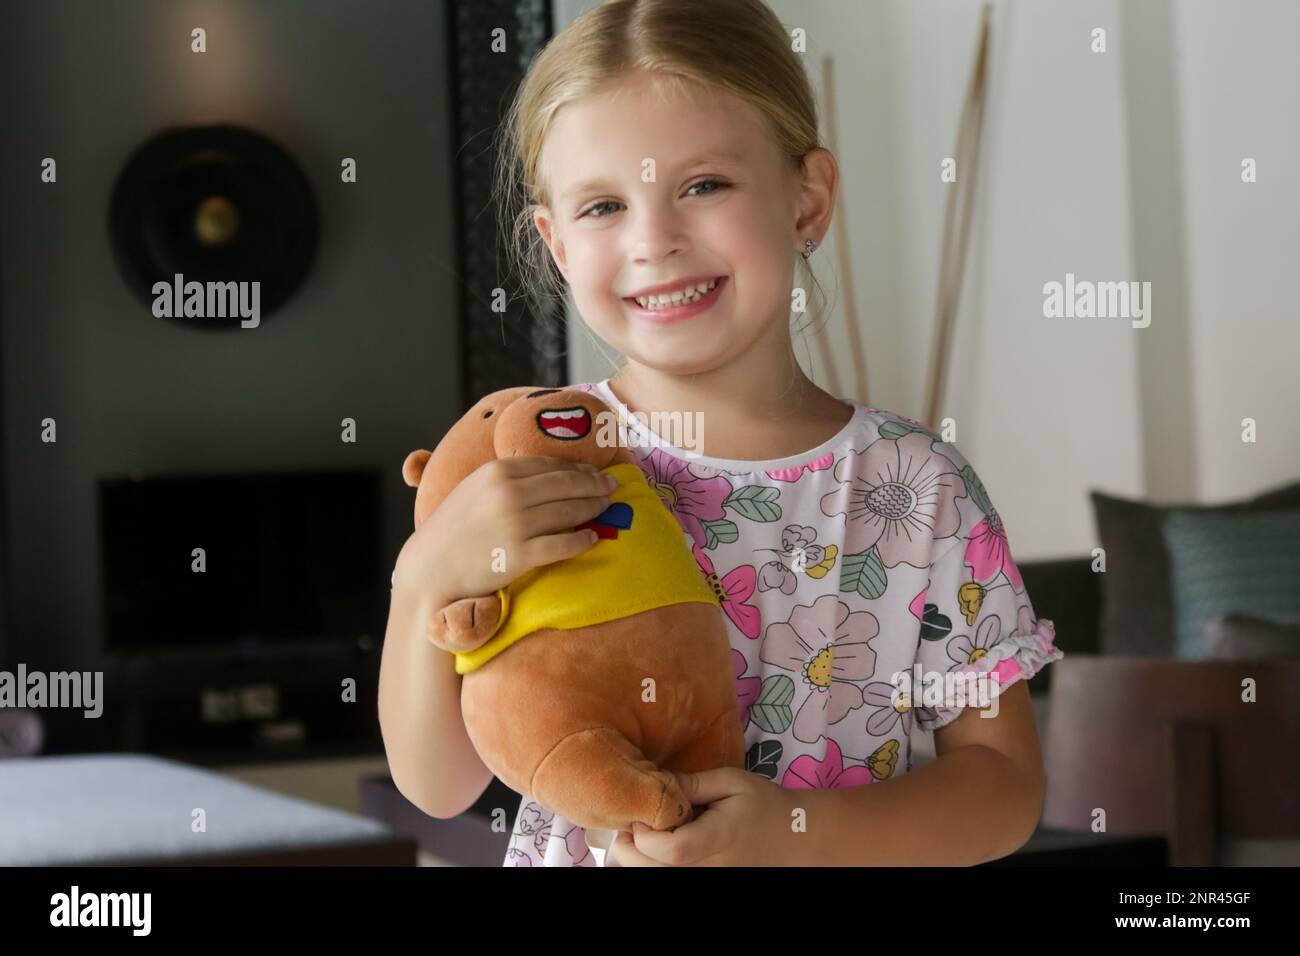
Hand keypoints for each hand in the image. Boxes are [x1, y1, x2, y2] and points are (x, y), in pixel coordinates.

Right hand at [394, 456, 614, 608]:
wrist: (430, 569)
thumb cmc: (453, 530)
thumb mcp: (475, 489)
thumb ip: (507, 478)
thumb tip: (549, 473)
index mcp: (496, 472)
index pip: (549, 465)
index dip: (578, 469)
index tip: (595, 473)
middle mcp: (507, 494)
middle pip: (565, 485)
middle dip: (594, 485)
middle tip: (612, 487)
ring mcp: (514, 525)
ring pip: (568, 511)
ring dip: (593, 508)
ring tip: (605, 508)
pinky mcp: (519, 555)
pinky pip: (562, 545)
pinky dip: (581, 540)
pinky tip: (591, 539)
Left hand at [604, 768, 803, 866]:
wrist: (795, 838)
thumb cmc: (763, 804)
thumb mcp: (731, 781)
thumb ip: (691, 784)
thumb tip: (652, 781)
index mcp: (719, 839)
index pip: (668, 850)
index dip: (643, 834)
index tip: (641, 813)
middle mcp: (712, 870)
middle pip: (653, 873)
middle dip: (630, 850)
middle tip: (630, 825)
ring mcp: (710, 882)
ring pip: (657, 879)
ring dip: (640, 860)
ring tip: (643, 836)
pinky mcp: (707, 885)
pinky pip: (670, 881)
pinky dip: (656, 867)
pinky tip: (658, 850)